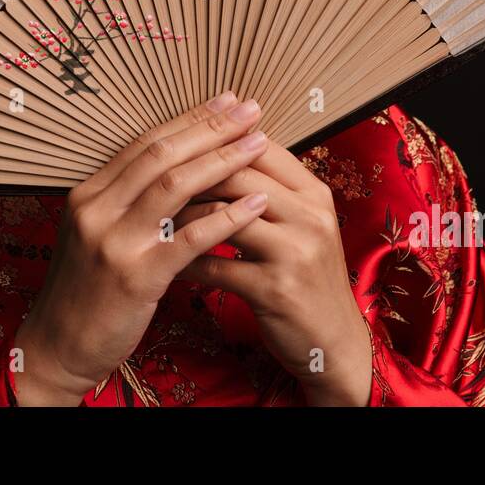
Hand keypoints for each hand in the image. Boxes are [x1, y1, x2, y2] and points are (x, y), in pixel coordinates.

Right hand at [12, 92, 272, 405]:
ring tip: (259, 145)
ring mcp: (114, 242)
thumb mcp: (97, 235)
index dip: (190, 119)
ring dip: (223, 161)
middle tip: (251, 110)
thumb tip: (181, 167)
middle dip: (211, 128)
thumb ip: (128, 202)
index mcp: (88, 194)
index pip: (145, 142)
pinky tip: (257, 205)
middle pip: (161, 154)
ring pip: (175, 186)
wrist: (58, 348)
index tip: (227, 101)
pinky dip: (226, 217)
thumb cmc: (86, 292)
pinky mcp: (135, 277)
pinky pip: (188, 238)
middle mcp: (96, 210)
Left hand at [175, 119, 372, 405]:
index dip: (215, 142)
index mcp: (314, 193)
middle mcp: (310, 216)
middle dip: (191, 174)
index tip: (178, 148)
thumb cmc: (306, 277)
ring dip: (182, 214)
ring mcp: (295, 253)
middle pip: (238, 174)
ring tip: (151, 213)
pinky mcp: (276, 290)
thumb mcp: (300, 225)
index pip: (259, 147)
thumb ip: (268, 189)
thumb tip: (215, 151)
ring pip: (224, 216)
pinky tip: (162, 257)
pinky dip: (185, 260)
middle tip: (153, 177)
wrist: (333, 342)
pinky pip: (216, 266)